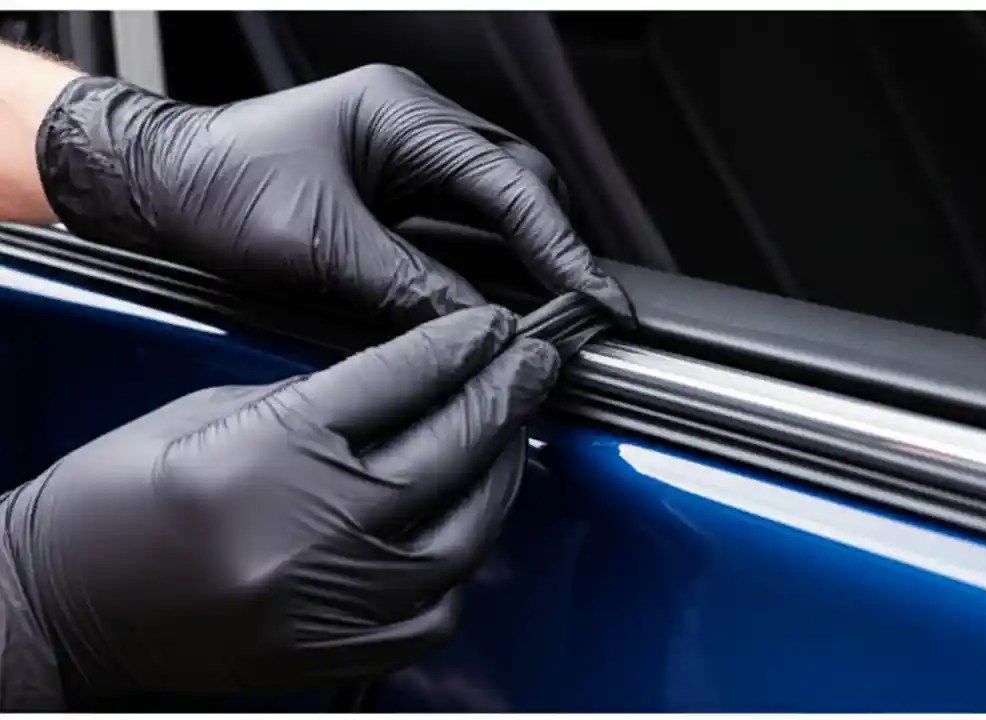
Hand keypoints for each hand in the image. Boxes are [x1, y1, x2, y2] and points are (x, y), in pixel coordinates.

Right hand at [0, 306, 557, 703]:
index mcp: (274, 451)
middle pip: (450, 448)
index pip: (402, 379)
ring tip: (510, 433)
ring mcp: (333, 602)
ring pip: (465, 533)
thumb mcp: (214, 411)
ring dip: (499, 475)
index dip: (459, 345)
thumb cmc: (116, 500)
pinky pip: (437, 609)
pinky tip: (466, 522)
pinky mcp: (336, 653)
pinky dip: (462, 560)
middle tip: (532, 364)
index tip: (492, 328)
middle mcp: (315, 530)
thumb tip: (402, 385)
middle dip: (504, 395)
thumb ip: (316, 401)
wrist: (60, 606)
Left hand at [36, 64, 632, 327]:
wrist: (156, 182)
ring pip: (497, 201)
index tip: (592, 296)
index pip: (510, 185)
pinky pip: (462, 219)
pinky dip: (487, 257)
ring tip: (551, 305)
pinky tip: (495, 293)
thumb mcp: (318, 247)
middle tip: (579, 307)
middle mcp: (413, 125)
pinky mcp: (393, 183)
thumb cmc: (216, 189)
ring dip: (524, 251)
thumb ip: (406, 285)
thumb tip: (478, 325)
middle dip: (553, 245)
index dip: (560, 247)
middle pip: (519, 184)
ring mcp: (405, 151)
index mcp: (401, 117)